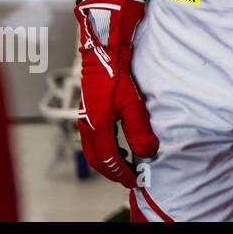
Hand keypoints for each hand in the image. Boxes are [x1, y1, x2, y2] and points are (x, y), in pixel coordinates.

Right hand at [76, 0, 157, 186]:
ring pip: (93, 149)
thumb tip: (148, 152)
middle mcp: (86, 125)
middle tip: (128, 178)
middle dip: (112, 171)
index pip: (108, 159)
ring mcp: (85, 118)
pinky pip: (94, 138)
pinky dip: (105, 148)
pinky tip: (118, 145)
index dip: (120, 172)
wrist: (104, 52)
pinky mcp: (88, 111)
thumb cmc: (117, 75)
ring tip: (126, 164)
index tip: (133, 180)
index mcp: (96, 126)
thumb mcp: (133, 104)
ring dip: (108, 160)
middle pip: (97, 158)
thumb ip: (139, 130)